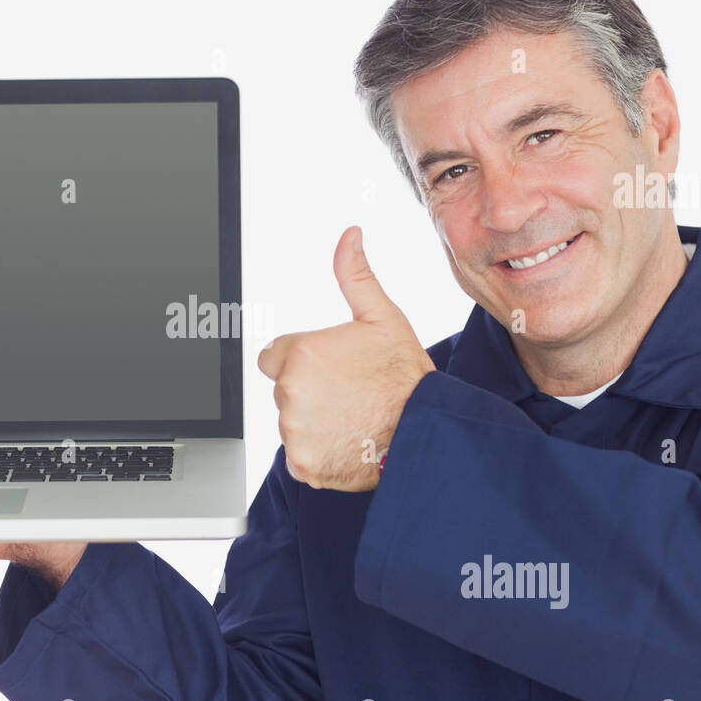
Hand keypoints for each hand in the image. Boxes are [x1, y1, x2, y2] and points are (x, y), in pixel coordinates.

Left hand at [256, 226, 435, 491]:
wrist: (426, 430)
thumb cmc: (406, 375)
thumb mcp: (382, 317)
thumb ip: (355, 275)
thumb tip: (349, 236)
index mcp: (301, 353)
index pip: (273, 357)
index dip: (303, 361)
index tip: (331, 370)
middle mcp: (290, 393)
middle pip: (283, 390)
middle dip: (309, 391)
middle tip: (349, 394)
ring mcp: (294, 431)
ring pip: (292, 423)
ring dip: (314, 422)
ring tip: (352, 418)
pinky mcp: (302, 464)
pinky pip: (299, 455)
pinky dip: (318, 453)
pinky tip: (348, 441)